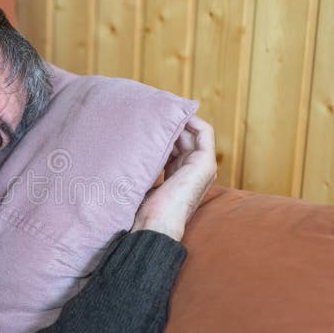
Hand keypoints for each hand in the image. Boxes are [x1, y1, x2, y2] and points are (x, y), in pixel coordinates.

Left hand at [130, 115, 216, 241]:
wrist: (154, 224)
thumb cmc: (142, 209)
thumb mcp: (142, 180)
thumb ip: (144, 165)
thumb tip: (127, 148)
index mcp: (179, 175)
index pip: (175, 145)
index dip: (162, 131)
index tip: (144, 120)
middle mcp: (193, 169)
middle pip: (184, 136)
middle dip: (169, 122)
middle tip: (150, 110)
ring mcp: (203, 166)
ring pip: (194, 131)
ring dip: (178, 118)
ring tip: (158, 109)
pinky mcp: (206, 162)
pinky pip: (205, 131)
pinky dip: (192, 119)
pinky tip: (172, 114)